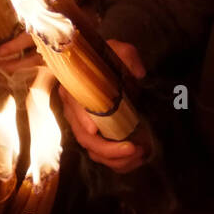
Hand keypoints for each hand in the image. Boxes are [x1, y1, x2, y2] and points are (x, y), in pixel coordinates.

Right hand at [60, 38, 147, 170]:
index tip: (95, 129)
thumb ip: (127, 56)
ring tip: (140, 155)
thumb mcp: (117, 51)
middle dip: (108, 149)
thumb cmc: (106, 60)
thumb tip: (139, 73)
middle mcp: (74, 112)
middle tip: (134, 148)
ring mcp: (83, 128)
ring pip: (93, 151)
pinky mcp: (94, 138)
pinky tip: (136, 159)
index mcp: (74, 89)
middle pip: (85, 138)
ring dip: (116, 160)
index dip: (82, 120)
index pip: (75, 108)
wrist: (101, 69)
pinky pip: (102, 156)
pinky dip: (118, 163)